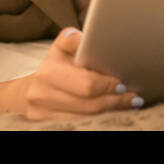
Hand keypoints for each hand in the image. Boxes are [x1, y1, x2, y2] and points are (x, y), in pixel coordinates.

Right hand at [19, 28, 142, 121]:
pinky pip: (79, 124)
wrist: (31, 89)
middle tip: (133, 97)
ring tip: (129, 104)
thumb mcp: (63, 45)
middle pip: (89, 104)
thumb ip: (74, 40)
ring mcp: (41, 112)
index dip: (108, 86)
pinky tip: (113, 112)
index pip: (87, 84)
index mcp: (49, 70)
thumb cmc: (57, 63)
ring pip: (86, 117)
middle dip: (115, 101)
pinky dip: (100, 118)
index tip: (123, 84)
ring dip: (111, 111)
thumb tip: (86, 39)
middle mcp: (41, 93)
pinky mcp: (45, 125)